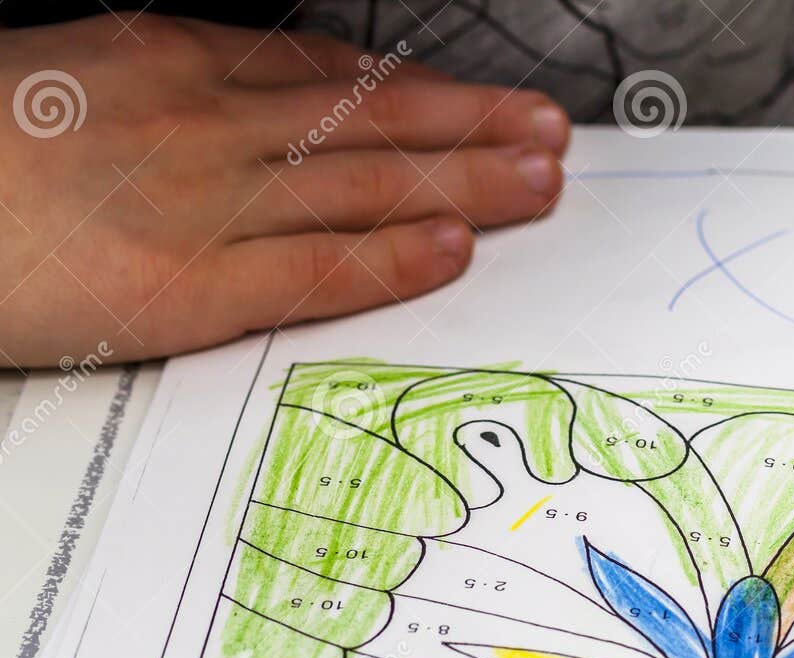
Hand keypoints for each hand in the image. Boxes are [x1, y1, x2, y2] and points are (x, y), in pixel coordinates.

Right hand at [0, 15, 569, 365]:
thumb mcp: (74, 80)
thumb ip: (169, 94)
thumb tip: (247, 113)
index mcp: (170, 64)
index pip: (328, 75)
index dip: (421, 91)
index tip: (482, 101)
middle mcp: (204, 123)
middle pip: (372, 120)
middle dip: (474, 126)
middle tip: (550, 134)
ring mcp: (203, 203)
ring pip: (365, 185)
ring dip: (466, 183)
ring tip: (539, 184)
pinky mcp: (186, 287)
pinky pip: (314, 269)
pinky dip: (392, 258)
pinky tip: (455, 249)